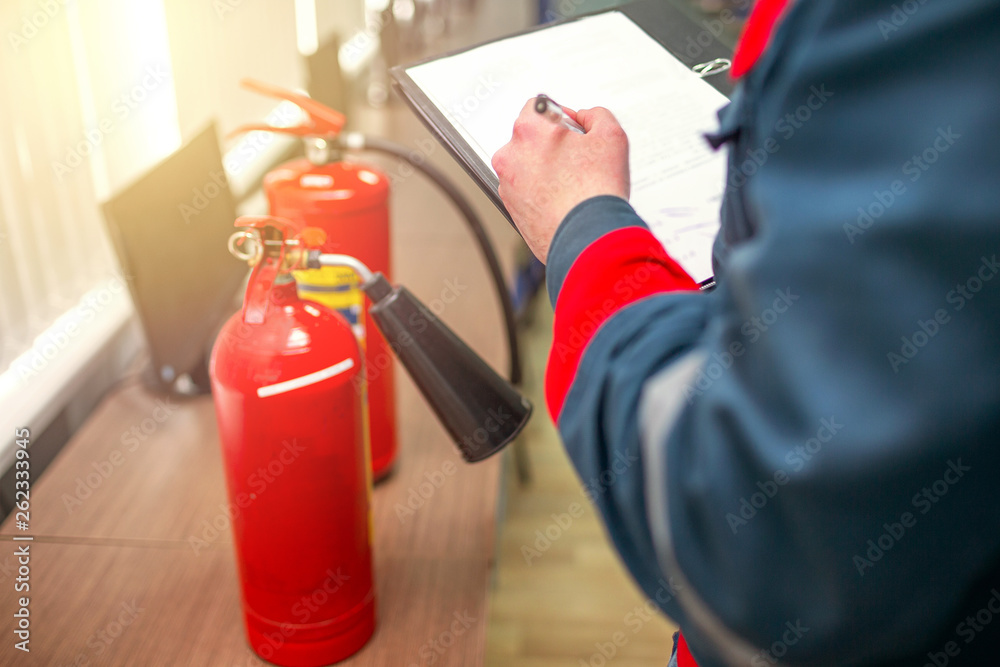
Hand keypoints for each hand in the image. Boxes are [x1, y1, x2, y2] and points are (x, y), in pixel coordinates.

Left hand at [492, 101, 629, 263]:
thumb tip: (585, 118)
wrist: (588, 238)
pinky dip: (540, 192)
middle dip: (551, 145)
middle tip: (577, 160)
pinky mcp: (510, 209)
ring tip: (572, 184)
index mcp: (529, 130)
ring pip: (527, 166)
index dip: (560, 116)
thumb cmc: (596, 190)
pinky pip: (525, 191)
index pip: (537, 107)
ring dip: (545, 170)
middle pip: (530, 138)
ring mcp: (507, 184)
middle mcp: (510, 155)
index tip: (572, 131)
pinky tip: (562, 200)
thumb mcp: (611, 135)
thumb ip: (595, 115)